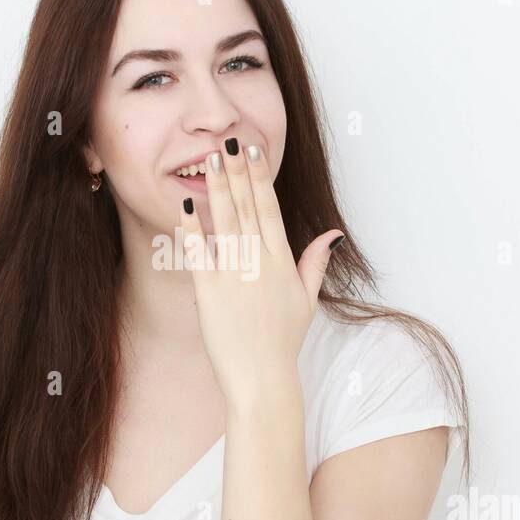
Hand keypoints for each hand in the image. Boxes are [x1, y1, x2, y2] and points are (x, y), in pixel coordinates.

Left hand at [178, 136, 343, 407]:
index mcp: (282, 262)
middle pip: (247, 207)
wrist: (262, 378)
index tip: (253, 152)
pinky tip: (185, 204)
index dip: (261, 178)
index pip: (270, 209)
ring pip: (225, 222)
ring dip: (217, 188)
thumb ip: (316, 263)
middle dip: (237, 172)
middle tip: (228, 141)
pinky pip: (199, 251)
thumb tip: (334, 234)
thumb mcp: (307, 300)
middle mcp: (259, 263)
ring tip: (209, 160)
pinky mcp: (210, 291)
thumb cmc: (283, 342)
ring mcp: (234, 276)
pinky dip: (192, 227)